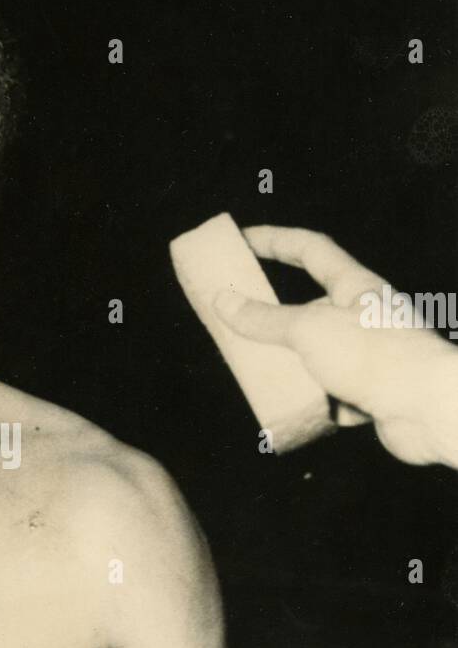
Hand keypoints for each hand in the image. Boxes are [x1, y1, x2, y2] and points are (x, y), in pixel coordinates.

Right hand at [213, 226, 457, 467]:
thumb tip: (222, 300)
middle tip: (235, 322)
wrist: (426, 407)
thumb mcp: (309, 330)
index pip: (310, 249)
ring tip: (255, 373)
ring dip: (286, 365)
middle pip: (308, 308)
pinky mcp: (369, 392)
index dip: (275, 240)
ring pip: (315, 355)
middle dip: (271, 317)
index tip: (242, 240)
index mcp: (354, 286)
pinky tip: (289, 407)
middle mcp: (362, 316)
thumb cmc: (374, 355)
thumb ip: (264, 319)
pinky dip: (308, 400)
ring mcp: (367, 355)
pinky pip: (328, 393)